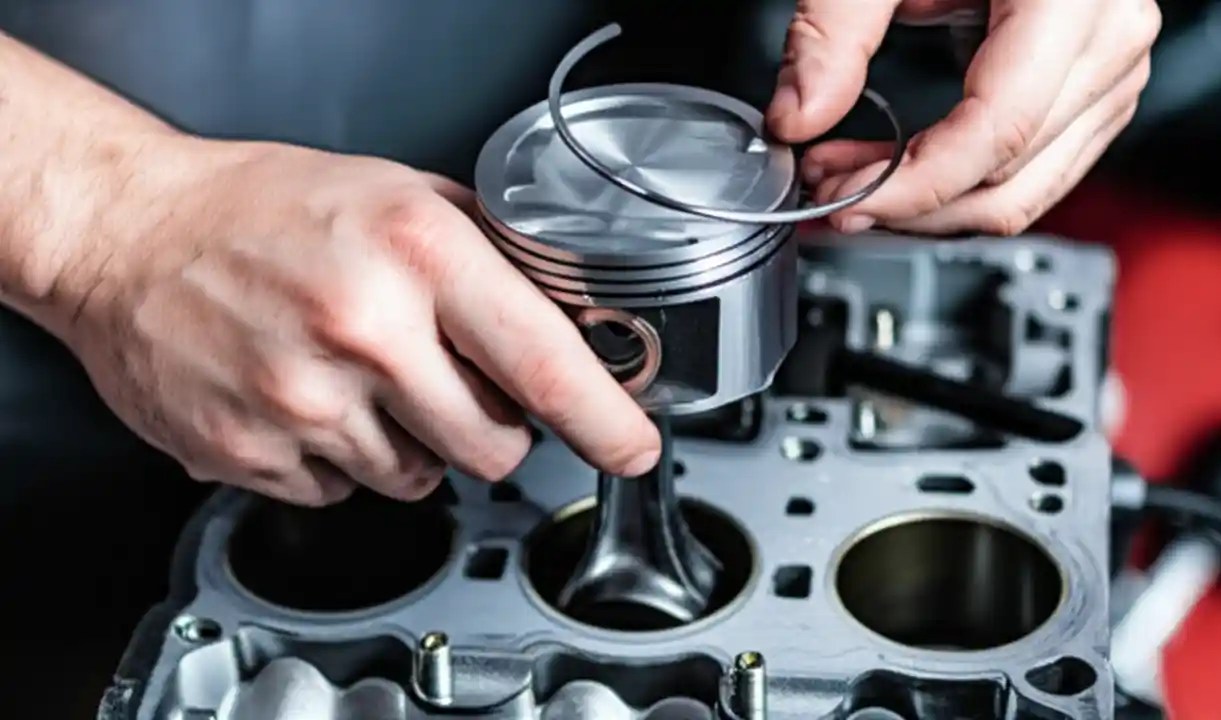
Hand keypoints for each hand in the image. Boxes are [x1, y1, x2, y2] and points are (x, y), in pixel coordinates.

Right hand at [55, 138, 659, 505]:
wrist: (127, 233)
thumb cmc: (264, 208)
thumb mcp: (399, 195)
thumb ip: (489, 258)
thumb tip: (570, 317)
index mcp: (417, 254)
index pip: (545, 364)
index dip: (606, 421)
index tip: (631, 447)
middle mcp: (364, 330)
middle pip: (495, 448)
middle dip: (495, 429)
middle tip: (454, 384)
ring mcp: (303, 400)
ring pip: (421, 479)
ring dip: (415, 444)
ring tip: (365, 379)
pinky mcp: (251, 452)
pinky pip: (342, 494)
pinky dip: (342, 460)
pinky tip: (312, 399)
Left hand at [767, 0, 1160, 235]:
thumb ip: (833, 31)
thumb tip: (796, 117)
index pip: (997, 131)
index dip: (913, 186)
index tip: (842, 200)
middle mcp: (1111, 38)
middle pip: (1009, 179)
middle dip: (908, 205)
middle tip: (828, 194)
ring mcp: (1114, 70)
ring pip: (1023, 191)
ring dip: (928, 206)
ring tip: (849, 179)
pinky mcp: (1098, 91)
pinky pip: (1032, 170)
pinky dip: (958, 185)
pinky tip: (894, 165)